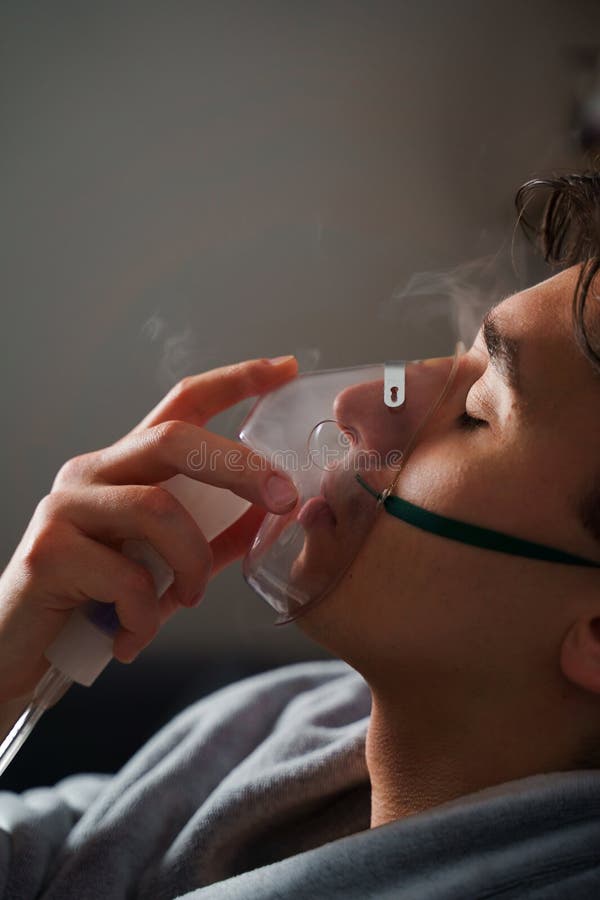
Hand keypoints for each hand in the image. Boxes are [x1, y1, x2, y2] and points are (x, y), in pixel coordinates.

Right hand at [0, 356, 297, 700]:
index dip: (235, 381)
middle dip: (239, 466)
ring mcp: (66, 507)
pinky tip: (133, 635)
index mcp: (124, 467)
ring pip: (156, 509)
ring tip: (187, 600)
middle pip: (172, 438)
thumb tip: (273, 518)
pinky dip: (147, 612)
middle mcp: (92, 472)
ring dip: (192, 562)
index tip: (286, 368)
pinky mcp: (48, 552)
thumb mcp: (168, 565)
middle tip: (283, 499)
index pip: (182, 404)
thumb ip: (213, 539)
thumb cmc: (98, 601)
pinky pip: (127, 576)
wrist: (25, 651)